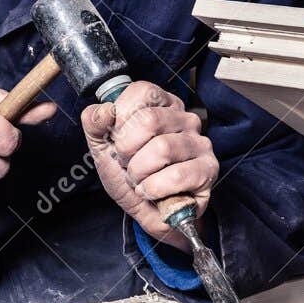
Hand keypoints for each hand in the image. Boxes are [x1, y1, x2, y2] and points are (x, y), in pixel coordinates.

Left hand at [82, 81, 216, 252]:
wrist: (146, 211)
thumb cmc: (130, 174)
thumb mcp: (103, 146)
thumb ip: (94, 122)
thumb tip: (105, 110)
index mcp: (162, 105)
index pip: (143, 91)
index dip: (121, 117)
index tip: (117, 138)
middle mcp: (185, 119)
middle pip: (149, 120)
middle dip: (127, 150)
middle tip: (128, 163)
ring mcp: (200, 143)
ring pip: (162, 148)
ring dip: (139, 172)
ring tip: (140, 180)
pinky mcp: (208, 169)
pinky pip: (177, 175)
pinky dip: (155, 189)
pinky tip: (152, 192)